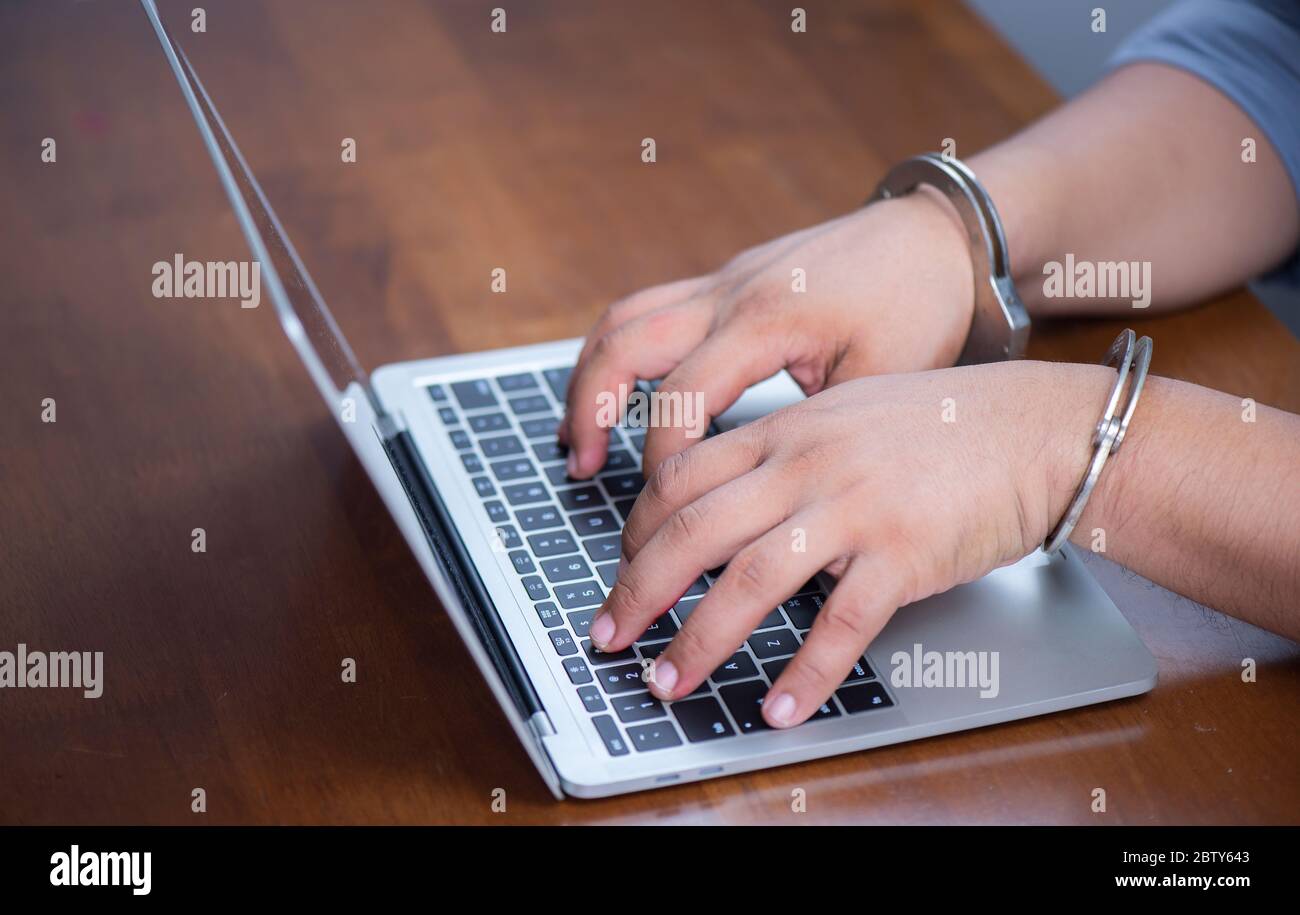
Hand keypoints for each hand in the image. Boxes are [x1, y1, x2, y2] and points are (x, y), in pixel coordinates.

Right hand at [559, 193, 974, 477]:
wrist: (939, 236)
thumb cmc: (919, 304)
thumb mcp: (879, 383)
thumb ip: (814, 436)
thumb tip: (768, 500)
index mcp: (768, 318)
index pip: (683, 397)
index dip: (664, 462)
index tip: (664, 511)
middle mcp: (731, 291)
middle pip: (622, 342)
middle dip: (590, 409)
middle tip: (582, 468)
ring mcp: (724, 280)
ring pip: (623, 318)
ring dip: (591, 377)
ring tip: (579, 437)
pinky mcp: (729, 280)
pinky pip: (649, 310)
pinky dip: (621, 354)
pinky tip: (623, 395)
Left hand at [586, 360, 1112, 726]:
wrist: (1035, 431)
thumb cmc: (940, 429)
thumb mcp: (842, 418)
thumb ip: (782, 452)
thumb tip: (722, 499)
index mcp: (783, 432)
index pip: (679, 479)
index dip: (636, 533)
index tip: (623, 572)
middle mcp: (805, 466)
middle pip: (693, 533)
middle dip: (638, 592)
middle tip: (609, 638)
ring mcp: (853, 509)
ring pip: (750, 582)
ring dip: (699, 640)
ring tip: (669, 681)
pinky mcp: (903, 555)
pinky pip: (841, 625)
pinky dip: (805, 674)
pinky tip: (779, 708)